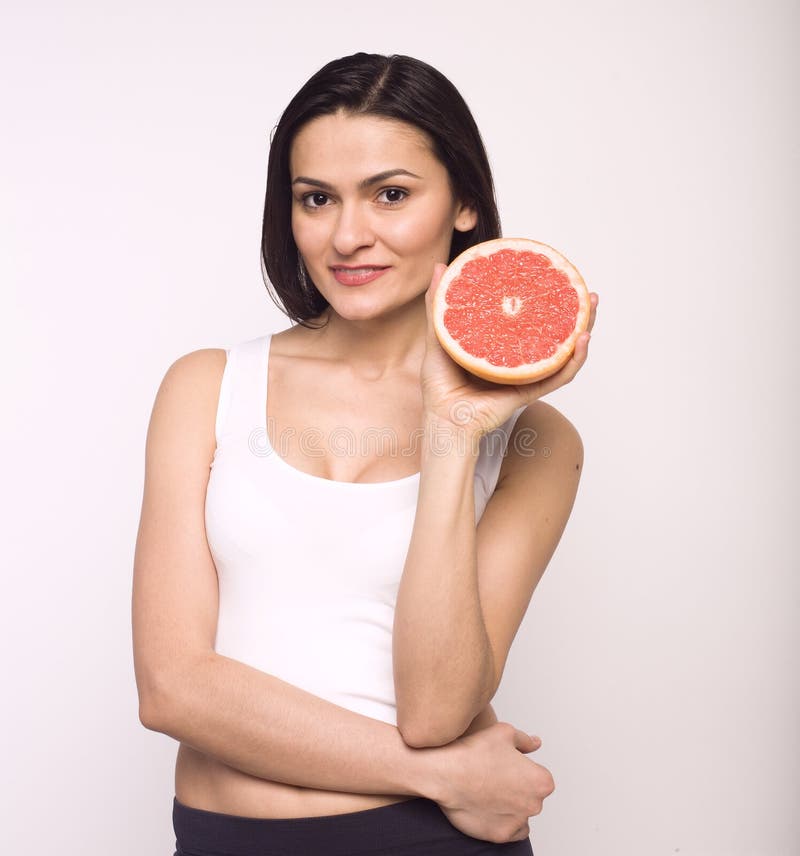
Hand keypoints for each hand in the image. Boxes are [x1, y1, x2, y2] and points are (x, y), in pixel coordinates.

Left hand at [422, 262, 598, 437]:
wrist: (443, 418)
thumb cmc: (439, 384)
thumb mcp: (439, 335)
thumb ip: (439, 304)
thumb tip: (442, 266)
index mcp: (502, 345)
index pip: (530, 319)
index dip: (546, 299)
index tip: (555, 276)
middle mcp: (519, 358)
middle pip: (555, 332)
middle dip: (576, 310)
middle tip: (585, 289)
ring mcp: (527, 374)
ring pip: (564, 351)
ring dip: (584, 327)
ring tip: (591, 305)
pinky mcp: (530, 390)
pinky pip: (558, 376)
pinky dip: (574, 360)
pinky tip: (582, 340)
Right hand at [426, 721, 554, 843]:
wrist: (446, 774)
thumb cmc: (474, 752)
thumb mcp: (504, 732)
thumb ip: (525, 740)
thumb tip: (536, 743)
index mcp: (541, 781)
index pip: (538, 775)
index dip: (521, 768)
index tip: (504, 765)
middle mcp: (535, 805)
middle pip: (531, 796)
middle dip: (517, 787)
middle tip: (494, 775)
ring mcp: (518, 822)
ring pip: (521, 813)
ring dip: (511, 805)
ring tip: (488, 791)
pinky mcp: (501, 836)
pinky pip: (511, 830)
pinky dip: (502, 821)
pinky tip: (487, 806)